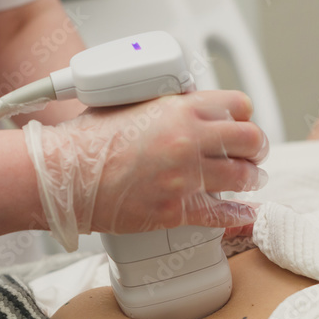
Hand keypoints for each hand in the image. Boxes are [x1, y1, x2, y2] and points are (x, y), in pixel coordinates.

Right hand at [23, 91, 267, 250]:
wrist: (64, 175)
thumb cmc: (87, 140)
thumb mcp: (130, 103)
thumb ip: (165, 106)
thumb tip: (186, 110)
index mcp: (179, 108)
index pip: (237, 106)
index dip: (244, 116)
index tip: (243, 124)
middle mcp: (188, 140)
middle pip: (249, 140)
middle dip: (254, 147)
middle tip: (253, 153)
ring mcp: (184, 177)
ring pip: (242, 177)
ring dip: (249, 179)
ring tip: (249, 180)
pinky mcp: (174, 210)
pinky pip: (221, 214)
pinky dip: (239, 214)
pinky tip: (246, 212)